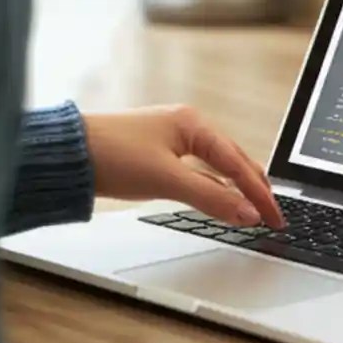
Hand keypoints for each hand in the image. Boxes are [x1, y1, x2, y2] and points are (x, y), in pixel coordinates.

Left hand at [83, 105, 284, 228]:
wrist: (67, 154)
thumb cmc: (110, 154)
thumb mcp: (166, 179)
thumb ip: (211, 197)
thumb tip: (247, 213)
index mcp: (195, 124)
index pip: (239, 164)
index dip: (260, 194)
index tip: (276, 218)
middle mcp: (188, 127)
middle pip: (235, 161)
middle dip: (256, 189)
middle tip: (275, 216)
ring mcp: (174, 139)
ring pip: (218, 167)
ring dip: (238, 189)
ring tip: (256, 209)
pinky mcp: (160, 154)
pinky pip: (201, 171)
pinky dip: (216, 187)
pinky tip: (222, 199)